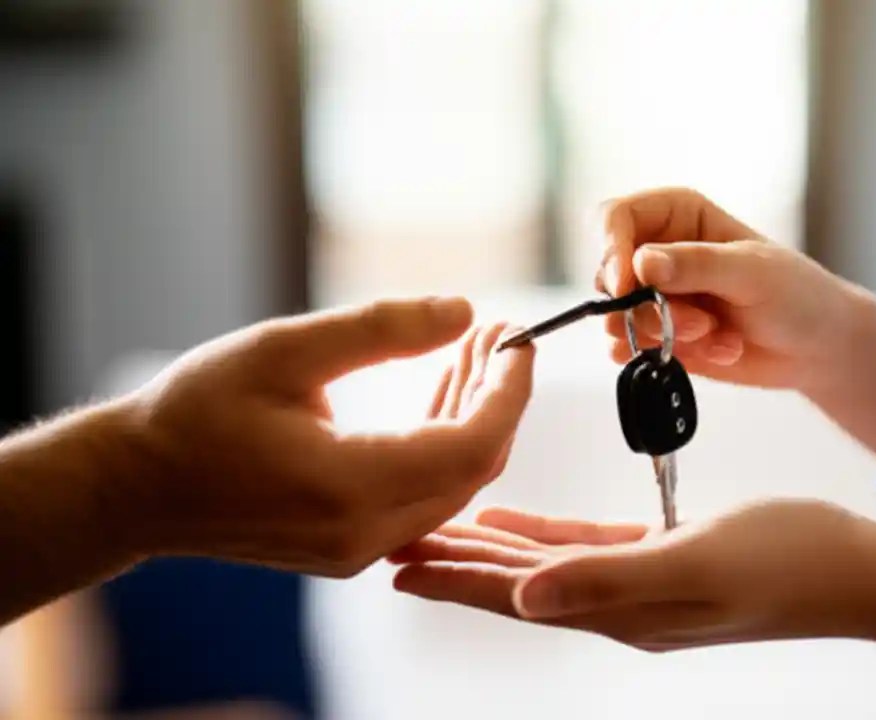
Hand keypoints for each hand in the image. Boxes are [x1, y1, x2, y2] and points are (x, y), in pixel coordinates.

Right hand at [117, 298, 534, 576]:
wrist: (137, 486)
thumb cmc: (196, 412)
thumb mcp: (285, 350)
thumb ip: (380, 330)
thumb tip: (462, 311)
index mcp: (351, 489)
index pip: (472, 446)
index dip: (509, 391)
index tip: (519, 337)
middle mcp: (365, 534)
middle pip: (472, 468)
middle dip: (497, 398)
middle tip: (498, 333)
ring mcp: (360, 550)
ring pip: (451, 482)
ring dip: (471, 416)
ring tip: (473, 347)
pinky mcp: (352, 546)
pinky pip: (423, 495)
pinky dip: (441, 442)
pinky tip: (441, 390)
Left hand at [390, 498, 875, 650]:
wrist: (857, 572)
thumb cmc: (790, 561)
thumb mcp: (698, 563)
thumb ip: (608, 579)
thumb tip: (522, 598)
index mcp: (622, 608)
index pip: (518, 594)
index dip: (457, 578)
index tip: (395, 563)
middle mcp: (623, 604)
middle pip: (518, 581)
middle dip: (457, 561)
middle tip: (396, 539)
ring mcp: (645, 584)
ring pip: (545, 563)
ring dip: (491, 548)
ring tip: (440, 531)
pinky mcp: (667, 559)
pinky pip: (586, 547)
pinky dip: (544, 533)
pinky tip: (517, 520)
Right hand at [596, 188, 868, 390]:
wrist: (816, 347)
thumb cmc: (796, 293)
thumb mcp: (752, 272)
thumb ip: (696, 264)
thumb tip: (641, 263)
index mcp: (676, 215)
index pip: (614, 218)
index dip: (611, 250)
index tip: (628, 285)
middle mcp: (658, 252)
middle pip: (609, 275)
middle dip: (649, 308)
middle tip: (700, 323)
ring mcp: (655, 297)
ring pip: (618, 317)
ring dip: (664, 335)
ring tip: (717, 336)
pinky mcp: (658, 336)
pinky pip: (630, 350)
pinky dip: (667, 357)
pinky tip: (715, 351)